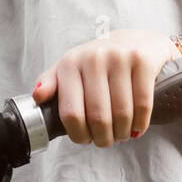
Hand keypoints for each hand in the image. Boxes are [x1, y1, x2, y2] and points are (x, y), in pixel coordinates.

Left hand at [31, 29, 175, 147]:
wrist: (133, 41)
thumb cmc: (96, 63)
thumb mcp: (69, 69)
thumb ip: (50, 83)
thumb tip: (38, 95)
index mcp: (70, 63)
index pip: (71, 113)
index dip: (79, 135)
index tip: (85, 139)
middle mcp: (93, 58)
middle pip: (98, 117)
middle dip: (103, 138)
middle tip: (106, 140)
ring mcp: (119, 57)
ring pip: (122, 114)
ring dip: (122, 133)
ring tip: (120, 134)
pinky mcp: (142, 60)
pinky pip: (143, 104)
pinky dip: (140, 124)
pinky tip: (136, 127)